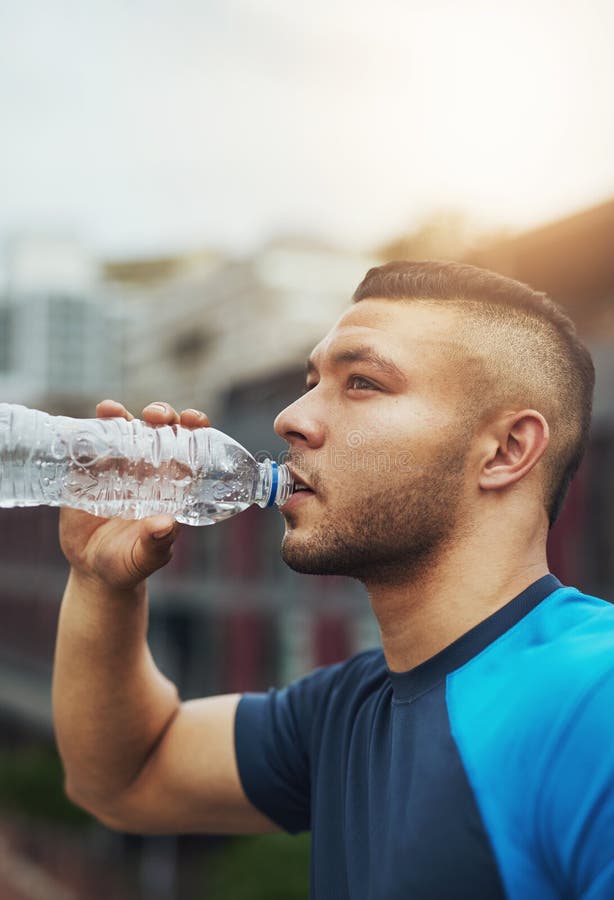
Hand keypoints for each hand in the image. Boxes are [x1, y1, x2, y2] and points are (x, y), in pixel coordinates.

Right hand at [58, 400, 210, 590]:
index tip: (195, 420)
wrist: (94, 572)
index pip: (191, 448)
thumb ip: (156, 544)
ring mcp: (116, 467)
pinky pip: (87, 445)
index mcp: (172, 483)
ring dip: (120, 415)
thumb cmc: (128, 564)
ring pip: (122, 429)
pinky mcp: (86, 472)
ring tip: (113, 412)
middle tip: (155, 417)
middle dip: (160, 414)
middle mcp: (147, 469)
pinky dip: (86, 431)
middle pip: (158, 430)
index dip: (196, 428)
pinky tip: (82, 426)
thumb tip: (167, 524)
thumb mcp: (144, 558)